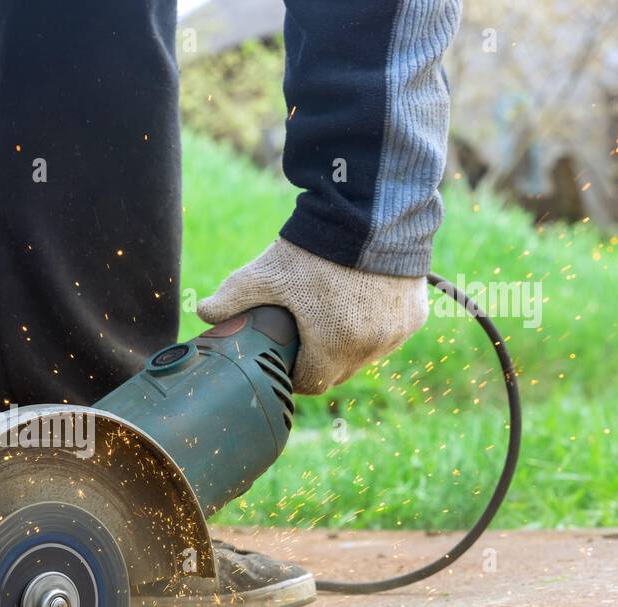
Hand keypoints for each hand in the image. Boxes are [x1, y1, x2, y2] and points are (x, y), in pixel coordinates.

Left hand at [198, 238, 427, 393]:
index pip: (310, 383)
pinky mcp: (415, 316)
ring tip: (332, 319)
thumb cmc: (316, 249)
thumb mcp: (268, 273)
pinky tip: (360, 306)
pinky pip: (390, 335)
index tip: (285, 358)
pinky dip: (376, 327)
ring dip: (349, 346)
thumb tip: (202, 313)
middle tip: (304, 338)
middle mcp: (371, 347)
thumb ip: (232, 297)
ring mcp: (397, 332)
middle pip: (338, 373)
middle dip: (319, 361)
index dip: (293, 374)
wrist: (372, 211)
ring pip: (366, 356)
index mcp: (334, 345)